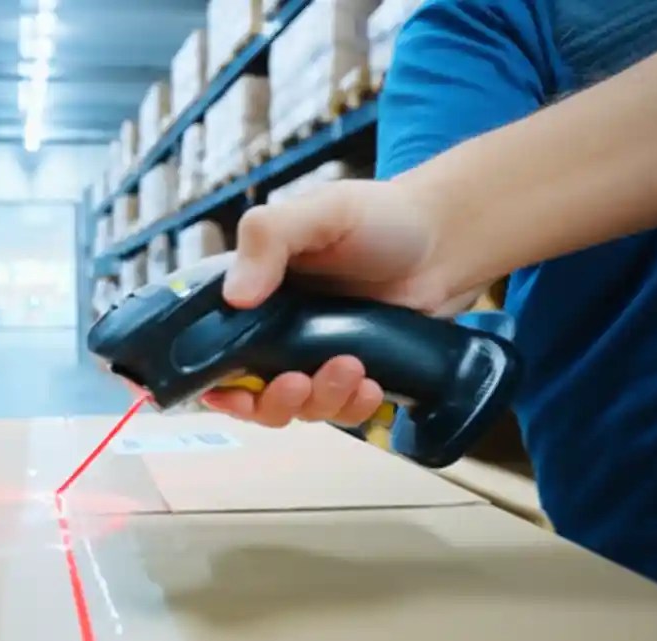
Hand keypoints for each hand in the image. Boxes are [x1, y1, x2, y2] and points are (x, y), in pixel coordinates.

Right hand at [202, 179, 475, 427]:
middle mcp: (274, 332)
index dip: (210, 380)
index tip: (228, 393)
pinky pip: (340, 411)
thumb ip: (268, 239)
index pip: (209, 347)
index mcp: (252, 293)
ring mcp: (313, 357)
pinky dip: (352, 407)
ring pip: (297, 408)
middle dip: (272, 401)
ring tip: (353, 368)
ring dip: (320, 400)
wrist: (447, 240)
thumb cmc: (379, 217)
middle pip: (250, 394)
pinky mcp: (351, 376)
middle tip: (299, 382)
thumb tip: (234, 295)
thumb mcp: (319, 213)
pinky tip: (371, 386)